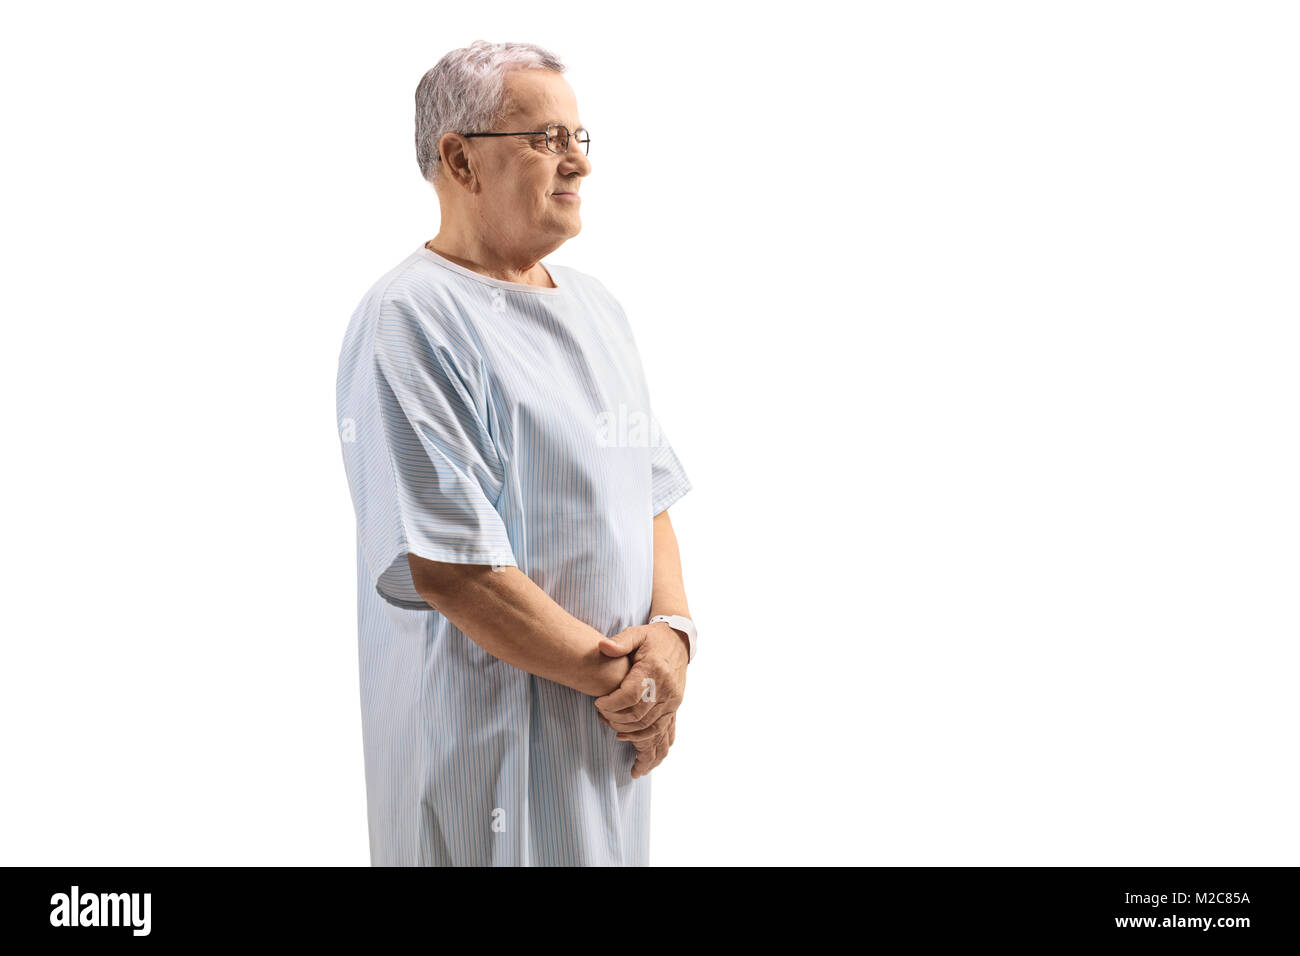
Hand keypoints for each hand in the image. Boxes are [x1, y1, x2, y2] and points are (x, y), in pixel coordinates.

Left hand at [594, 622, 687, 776]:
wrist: (679, 641)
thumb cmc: (652, 638)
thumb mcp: (636, 633)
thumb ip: (619, 642)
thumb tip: (602, 647)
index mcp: (653, 669)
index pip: (630, 695)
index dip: (611, 703)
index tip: (598, 703)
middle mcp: (665, 688)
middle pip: (638, 714)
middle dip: (616, 719)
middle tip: (601, 715)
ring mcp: (672, 700)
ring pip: (649, 727)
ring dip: (628, 732)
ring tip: (612, 728)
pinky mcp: (674, 706)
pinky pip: (661, 730)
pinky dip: (645, 739)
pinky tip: (629, 741)